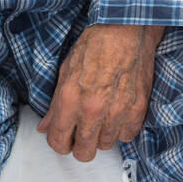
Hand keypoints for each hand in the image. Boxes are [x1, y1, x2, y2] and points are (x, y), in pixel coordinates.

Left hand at [36, 23, 165, 160]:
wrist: (125, 30)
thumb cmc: (95, 45)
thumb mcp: (65, 71)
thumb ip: (55, 105)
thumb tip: (45, 128)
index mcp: (70, 99)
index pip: (58, 141)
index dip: (59, 144)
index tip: (64, 140)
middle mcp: (92, 109)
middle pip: (84, 151)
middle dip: (80, 146)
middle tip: (83, 134)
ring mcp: (117, 110)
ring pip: (106, 145)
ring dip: (102, 136)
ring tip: (102, 118)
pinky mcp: (137, 108)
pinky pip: (127, 135)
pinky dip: (122, 129)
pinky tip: (118, 115)